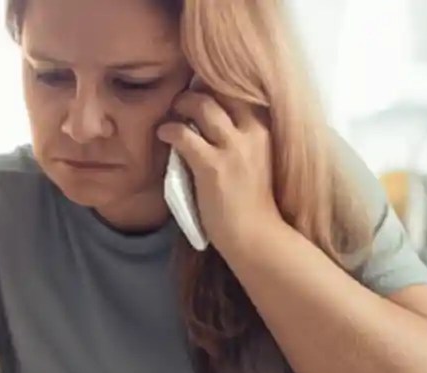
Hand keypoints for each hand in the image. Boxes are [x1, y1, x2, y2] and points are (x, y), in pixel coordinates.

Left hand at [157, 90, 289, 251]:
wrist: (256, 235)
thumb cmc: (251, 201)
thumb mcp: (254, 159)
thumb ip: (240, 137)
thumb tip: (211, 118)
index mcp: (264, 129)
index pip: (241, 90)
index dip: (217, 83)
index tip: (200, 86)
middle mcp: (252, 132)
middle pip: (222, 90)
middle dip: (197, 89)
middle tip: (181, 98)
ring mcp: (233, 149)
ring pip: (203, 106)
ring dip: (182, 104)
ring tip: (171, 111)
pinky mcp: (213, 167)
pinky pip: (184, 135)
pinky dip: (169, 130)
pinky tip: (163, 134)